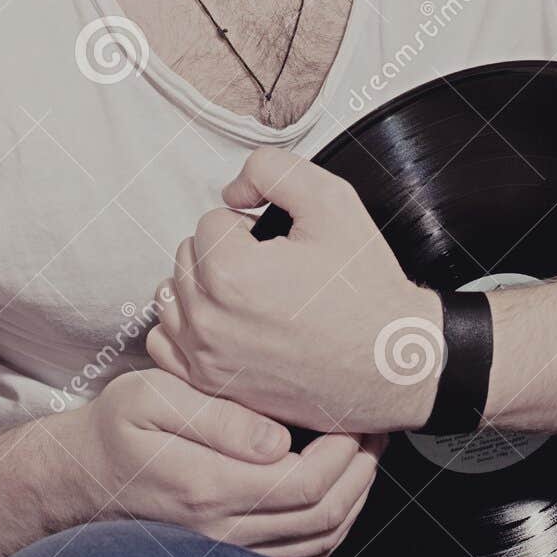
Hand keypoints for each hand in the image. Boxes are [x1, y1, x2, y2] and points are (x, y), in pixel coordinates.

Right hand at [45, 368, 383, 556]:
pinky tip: (336, 487)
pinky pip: (298, 554)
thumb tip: (280, 440)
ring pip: (317, 541)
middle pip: (322, 516)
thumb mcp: (154, 398)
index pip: (307, 483)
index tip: (357, 414)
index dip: (346, 452)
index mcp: (209, 486)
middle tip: (375, 427)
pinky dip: (331, 524)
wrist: (79, 478)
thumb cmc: (116, 427)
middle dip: (361, 470)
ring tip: (364, 452)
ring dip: (354, 498)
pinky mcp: (228, 552)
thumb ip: (219, 417)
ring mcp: (226, 547)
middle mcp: (223, 528)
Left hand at [146, 147, 445, 432]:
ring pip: (174, 294)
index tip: (280, 249)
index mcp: (230, 272)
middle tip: (272, 271)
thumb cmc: (365, 290)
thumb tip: (231, 192)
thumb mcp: (332, 200)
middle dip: (224, 253)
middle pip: (188, 255)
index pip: (211, 221)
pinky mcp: (211, 387)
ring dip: (203, 287)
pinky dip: (185, 328)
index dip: (249, 226)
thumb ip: (271, 169)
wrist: (391, 364)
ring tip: (250, 296)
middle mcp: (209, 321)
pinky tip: (224, 325)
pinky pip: (164, 344)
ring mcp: (206, 360)